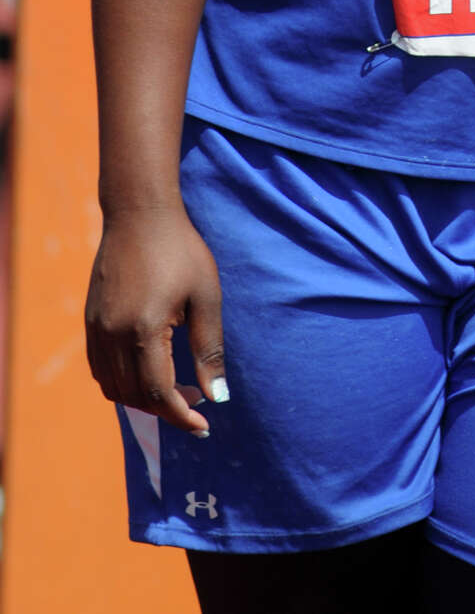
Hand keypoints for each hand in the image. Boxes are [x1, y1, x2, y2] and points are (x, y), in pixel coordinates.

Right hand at [85, 205, 227, 436]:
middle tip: (196, 403)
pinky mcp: (90, 321)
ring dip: (141, 400)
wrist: (139, 213)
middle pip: (134, 397)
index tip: (204, 427)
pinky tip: (147, 371)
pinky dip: (121, 382)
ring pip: (113, 388)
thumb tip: (217, 397)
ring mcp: (96, 329)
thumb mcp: (206, 296)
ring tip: (174, 391)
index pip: (158, 395)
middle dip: (165, 410)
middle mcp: (113, 336)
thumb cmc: (181, 250)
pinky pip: (100, 369)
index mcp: (144, 331)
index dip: (182, 417)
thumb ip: (209, 349)